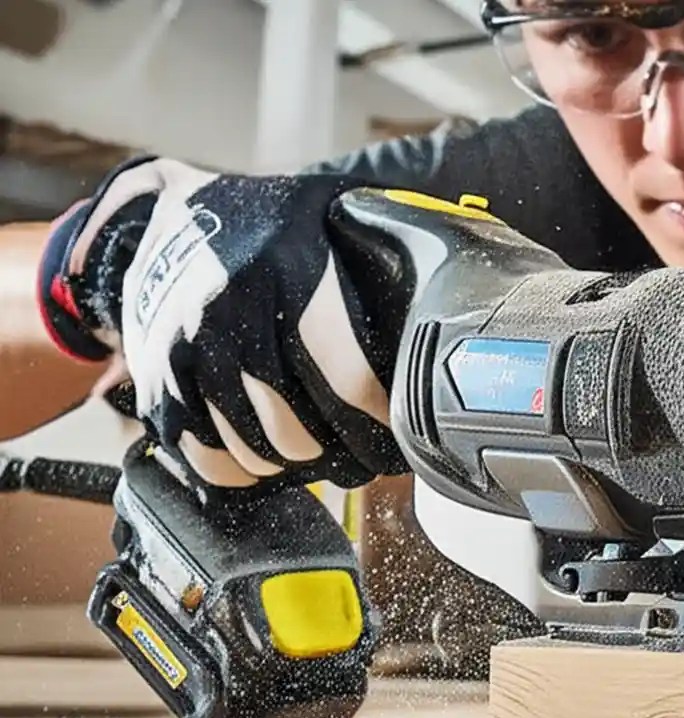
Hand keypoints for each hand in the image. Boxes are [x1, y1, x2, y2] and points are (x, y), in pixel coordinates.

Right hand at [38, 157, 407, 488]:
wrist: (166, 219)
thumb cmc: (272, 223)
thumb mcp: (334, 209)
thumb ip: (393, 237)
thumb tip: (457, 281)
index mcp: (290, 270)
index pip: (348, 379)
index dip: (383, 422)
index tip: (406, 433)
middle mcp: (230, 311)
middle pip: (299, 430)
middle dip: (346, 454)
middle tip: (372, 454)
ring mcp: (184, 351)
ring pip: (255, 451)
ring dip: (300, 466)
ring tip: (329, 454)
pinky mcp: (156, 382)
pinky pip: (206, 459)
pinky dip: (246, 472)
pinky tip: (274, 455)